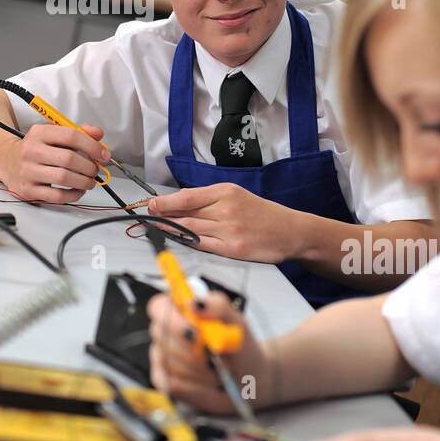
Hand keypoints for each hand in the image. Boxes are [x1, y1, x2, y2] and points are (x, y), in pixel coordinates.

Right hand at [2, 122, 109, 203]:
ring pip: (64, 178)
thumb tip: (98, 134)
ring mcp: (28, 171)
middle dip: (89, 166)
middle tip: (95, 170)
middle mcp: (31, 151)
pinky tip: (78, 190)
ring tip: (89, 181)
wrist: (6, 160)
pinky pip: (57, 196)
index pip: (71, 136)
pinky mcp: (27, 190)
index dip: (92, 146)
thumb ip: (78, 131)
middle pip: (69, 159)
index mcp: (39, 133)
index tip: (103, 154)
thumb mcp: (53, 134)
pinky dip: (74, 195)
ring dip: (84, 181)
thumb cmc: (35, 148)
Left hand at [147, 184, 297, 263]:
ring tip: (156, 228)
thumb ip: (210, 199)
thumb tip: (181, 201)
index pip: (187, 197)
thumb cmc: (263, 214)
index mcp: (226, 192)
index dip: (166, 201)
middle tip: (148, 216)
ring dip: (169, 229)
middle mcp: (226, 209)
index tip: (152, 203)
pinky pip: (202, 245)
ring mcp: (229, 229)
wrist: (291, 232)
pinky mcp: (232, 249)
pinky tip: (176, 240)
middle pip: (185, 213)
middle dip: (163, 215)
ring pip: (190, 229)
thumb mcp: (237, 196)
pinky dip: (186, 242)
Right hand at [147, 291, 268, 415]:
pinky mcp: (163, 381)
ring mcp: (161, 357)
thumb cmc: (238, 345)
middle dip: (191, 349)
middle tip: (214, 356)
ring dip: (199, 369)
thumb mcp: (236, 322)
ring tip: (218, 369)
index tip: (196, 333)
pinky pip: (172, 383)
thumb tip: (193, 304)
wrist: (248, 378)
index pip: (158, 307)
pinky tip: (208, 382)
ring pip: (168, 361)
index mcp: (179, 311)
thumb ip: (217, 306)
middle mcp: (165, 332)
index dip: (173, 320)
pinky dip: (196, 385)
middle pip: (161, 335)